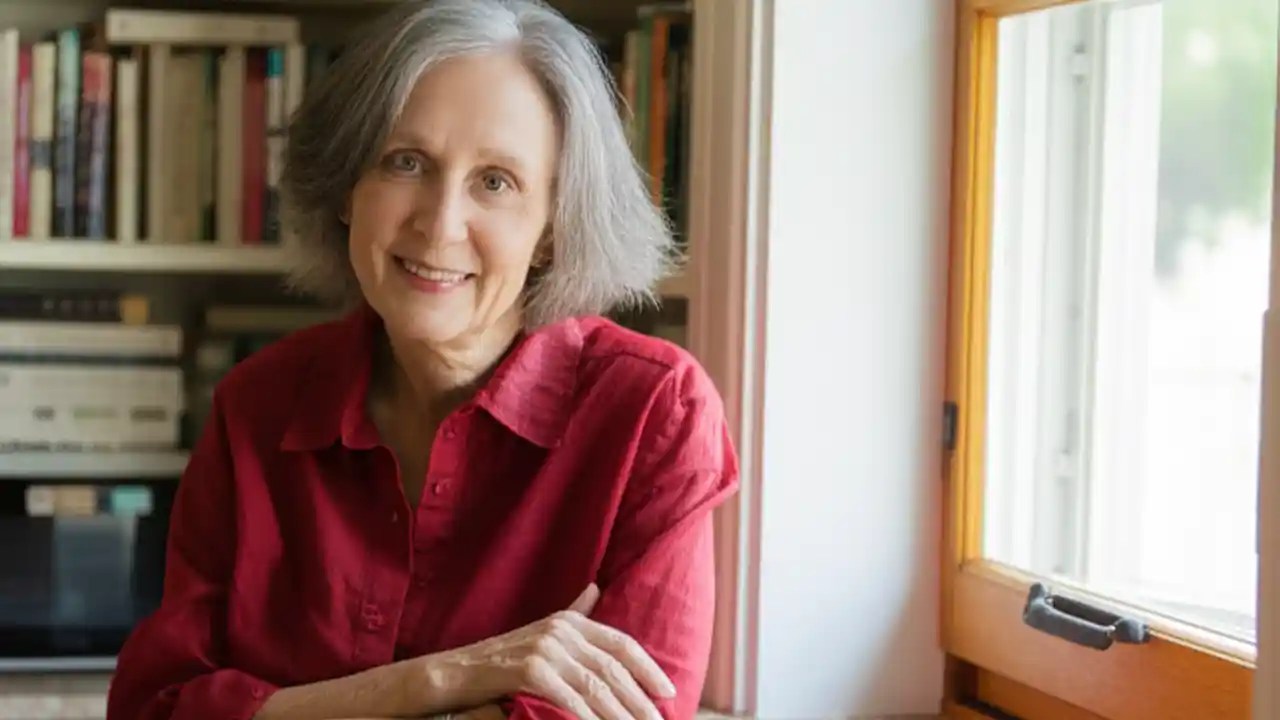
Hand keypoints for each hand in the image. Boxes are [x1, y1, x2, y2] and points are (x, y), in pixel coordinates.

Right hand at [422, 584, 674, 719]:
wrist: (452, 673)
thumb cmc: (500, 658)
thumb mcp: (542, 630)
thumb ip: (574, 612)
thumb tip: (596, 589)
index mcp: (570, 621)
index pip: (621, 643)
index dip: (648, 668)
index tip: (668, 691)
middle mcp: (561, 630)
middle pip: (613, 668)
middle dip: (640, 698)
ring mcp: (545, 649)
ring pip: (596, 686)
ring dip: (621, 713)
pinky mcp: (528, 671)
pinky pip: (570, 699)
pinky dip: (589, 717)